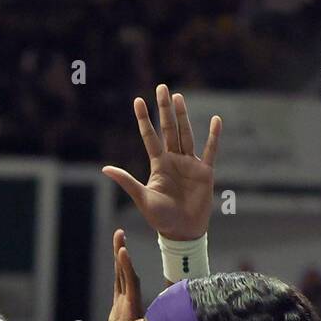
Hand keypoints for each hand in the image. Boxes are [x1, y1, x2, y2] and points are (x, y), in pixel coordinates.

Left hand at [102, 85, 220, 241]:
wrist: (182, 232)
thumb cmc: (161, 219)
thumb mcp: (142, 198)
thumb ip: (126, 181)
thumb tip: (105, 168)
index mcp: (158, 165)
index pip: (150, 137)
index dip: (144, 119)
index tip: (138, 100)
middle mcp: (173, 160)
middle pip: (168, 129)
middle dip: (164, 109)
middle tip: (161, 87)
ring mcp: (189, 164)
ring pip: (186, 134)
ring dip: (182, 116)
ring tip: (178, 97)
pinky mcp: (205, 172)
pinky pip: (210, 150)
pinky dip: (213, 136)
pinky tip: (216, 120)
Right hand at [103, 229, 143, 320]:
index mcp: (131, 315)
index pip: (130, 286)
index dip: (126, 268)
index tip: (122, 251)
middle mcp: (130, 309)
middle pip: (127, 277)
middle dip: (122, 256)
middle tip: (118, 234)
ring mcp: (125, 310)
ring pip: (123, 280)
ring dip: (120, 261)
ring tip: (118, 240)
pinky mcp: (120, 314)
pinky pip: (119, 289)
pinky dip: (118, 274)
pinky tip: (119, 261)